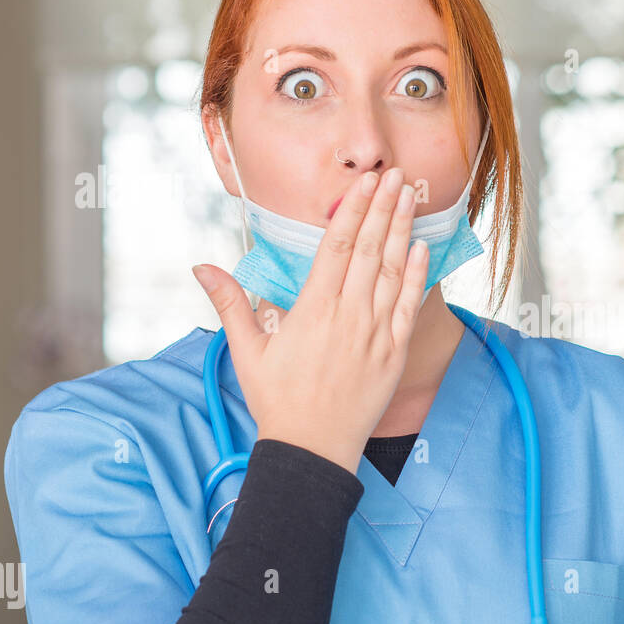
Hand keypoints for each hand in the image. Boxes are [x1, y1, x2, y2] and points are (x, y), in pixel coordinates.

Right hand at [192, 166, 428, 473]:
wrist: (314, 449)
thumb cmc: (278, 401)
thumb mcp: (247, 351)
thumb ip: (229, 303)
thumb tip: (200, 266)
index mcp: (313, 310)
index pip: (338, 247)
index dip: (353, 210)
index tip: (365, 183)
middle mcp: (349, 316)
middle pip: (370, 250)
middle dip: (383, 208)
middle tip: (395, 174)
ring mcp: (376, 333)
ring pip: (393, 271)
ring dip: (403, 230)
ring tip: (411, 196)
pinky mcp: (395, 353)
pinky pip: (410, 306)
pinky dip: (417, 275)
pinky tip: (423, 248)